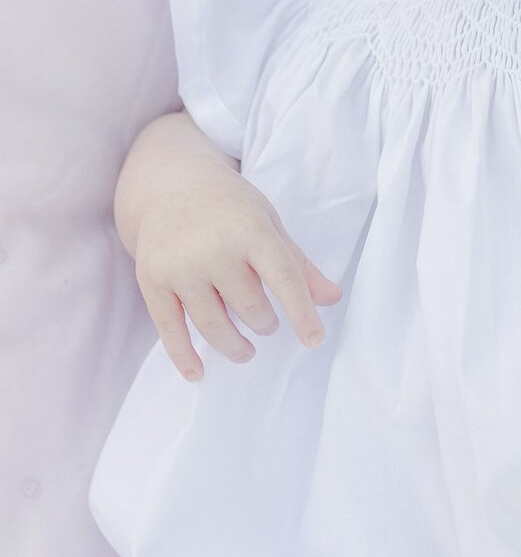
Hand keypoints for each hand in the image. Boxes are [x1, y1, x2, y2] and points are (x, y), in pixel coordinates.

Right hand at [132, 160, 341, 381]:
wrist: (168, 184)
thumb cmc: (229, 208)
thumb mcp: (268, 223)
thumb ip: (298, 264)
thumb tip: (332, 298)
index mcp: (251, 229)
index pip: (284, 278)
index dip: (302, 313)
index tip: (314, 340)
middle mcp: (213, 248)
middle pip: (250, 308)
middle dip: (264, 323)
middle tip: (266, 323)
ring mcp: (179, 265)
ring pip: (213, 325)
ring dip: (234, 346)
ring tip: (245, 349)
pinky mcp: (152, 280)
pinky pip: (170, 329)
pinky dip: (184, 356)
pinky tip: (198, 373)